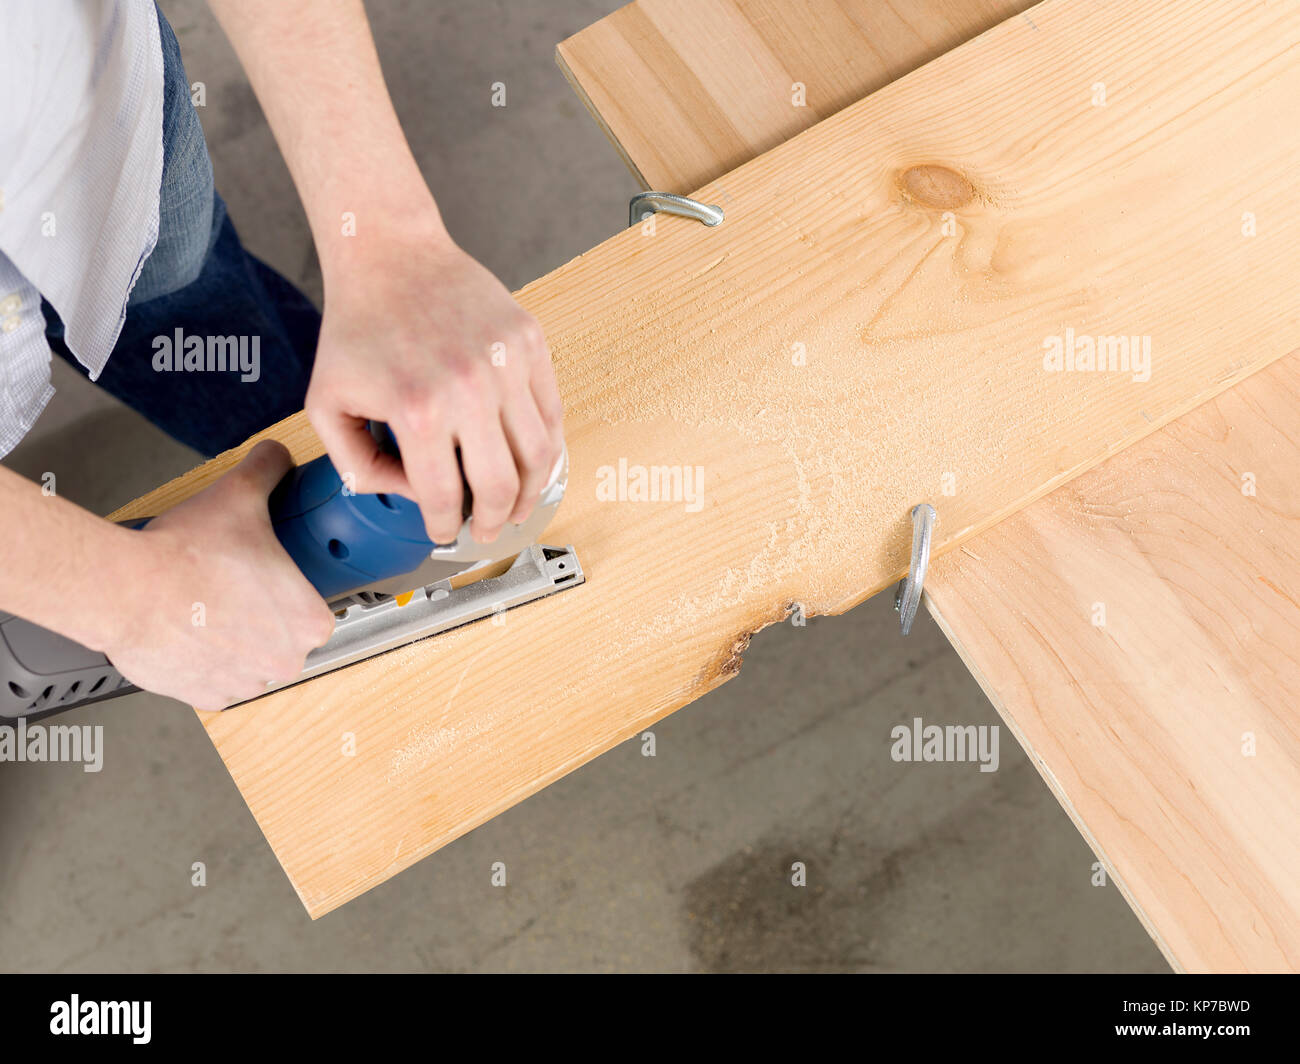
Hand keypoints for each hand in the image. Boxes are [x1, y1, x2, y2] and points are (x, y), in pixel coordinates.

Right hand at [97, 441, 335, 710]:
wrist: (125, 588)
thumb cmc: (185, 554)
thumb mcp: (240, 493)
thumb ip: (268, 468)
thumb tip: (278, 455)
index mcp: (309, 621)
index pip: (313, 610)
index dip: (288, 591)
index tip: (268, 581)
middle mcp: (284, 661)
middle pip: (282, 637)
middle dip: (262, 617)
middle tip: (233, 589)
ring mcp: (245, 683)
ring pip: (250, 660)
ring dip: (236, 642)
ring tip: (210, 609)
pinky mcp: (206, 696)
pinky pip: (217, 681)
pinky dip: (206, 662)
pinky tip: (194, 634)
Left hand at [304, 228, 564, 544]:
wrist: (390, 255)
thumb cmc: (357, 326)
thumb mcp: (328, 405)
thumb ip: (359, 466)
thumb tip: (412, 496)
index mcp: (417, 409)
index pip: (444, 495)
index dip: (445, 526)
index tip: (445, 532)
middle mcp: (469, 389)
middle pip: (500, 486)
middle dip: (492, 521)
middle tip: (485, 530)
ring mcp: (507, 364)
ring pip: (539, 455)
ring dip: (529, 492)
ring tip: (514, 504)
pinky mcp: (530, 342)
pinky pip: (552, 412)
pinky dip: (546, 447)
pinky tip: (529, 462)